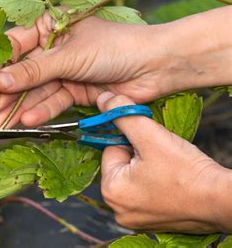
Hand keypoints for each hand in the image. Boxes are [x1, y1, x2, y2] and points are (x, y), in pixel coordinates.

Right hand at [0, 6, 231, 127]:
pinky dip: (42, 110)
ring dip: (22, 105)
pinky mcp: (75, 90)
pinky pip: (54, 100)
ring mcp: (65, 70)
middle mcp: (55, 48)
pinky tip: (28, 120)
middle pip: (25, 71)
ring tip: (4, 121)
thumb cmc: (114, 47)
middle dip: (10, 91)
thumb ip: (34, 71)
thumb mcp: (69, 56)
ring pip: (37, 89)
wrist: (155, 67)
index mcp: (51, 25)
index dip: (2, 64)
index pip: (17, 44)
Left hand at [97, 92, 231, 232]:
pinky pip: (148, 191)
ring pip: (136, 177)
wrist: (222, 200)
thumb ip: (123, 114)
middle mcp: (118, 210)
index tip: (153, 146)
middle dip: (140, 155)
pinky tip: (173, 182)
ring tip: (170, 170)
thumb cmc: (186, 171)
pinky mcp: (153, 222)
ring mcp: (135, 219)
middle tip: (164, 158)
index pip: (111, 150)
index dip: (133, 142)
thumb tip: (103, 100)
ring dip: (150, 167)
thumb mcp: (149, 135)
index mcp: (111, 191)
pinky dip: (158, 183)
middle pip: (122, 165)